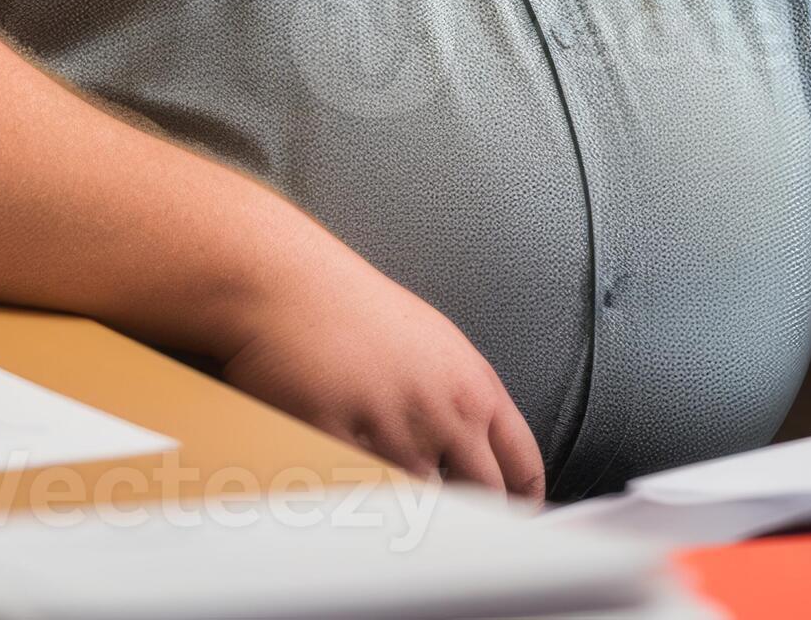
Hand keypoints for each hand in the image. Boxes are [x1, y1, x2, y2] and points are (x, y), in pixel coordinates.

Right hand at [218, 253, 545, 500]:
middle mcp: (443, 412)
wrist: (288, 283)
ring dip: (408, 506)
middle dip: (472, 516)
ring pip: (421, 504)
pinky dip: (359, 501)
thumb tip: (477, 452)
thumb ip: (461, 401)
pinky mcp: (342, 447)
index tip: (514, 518)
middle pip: (481, 495)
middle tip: (456, 527)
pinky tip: (347, 484)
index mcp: (473, 386)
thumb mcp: (433, 344)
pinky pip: (362, 497)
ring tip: (387, 495)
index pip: (521, 465)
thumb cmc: (351, 307)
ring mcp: (392, 432)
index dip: (521, 502)